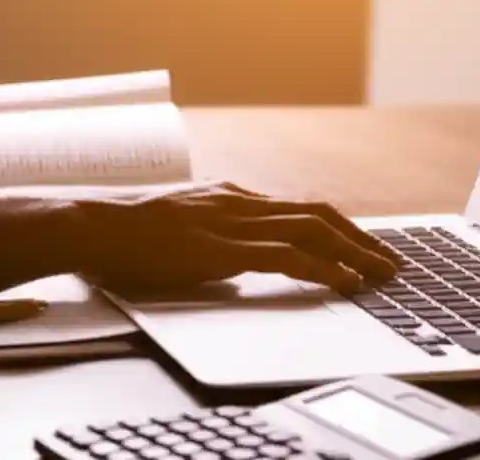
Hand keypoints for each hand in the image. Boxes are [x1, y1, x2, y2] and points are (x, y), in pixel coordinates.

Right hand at [70, 182, 402, 293]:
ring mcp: (232, 221)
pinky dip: (324, 267)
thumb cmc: (122, 234)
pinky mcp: (223, 247)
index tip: (360, 244)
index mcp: (228, 196)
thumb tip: (233, 265)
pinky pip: (288, 255)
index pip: (296, 207)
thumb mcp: (177, 230)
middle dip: (359, 236)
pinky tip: (345, 282)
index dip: (336, 226)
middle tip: (389, 260)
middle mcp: (238, 201)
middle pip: (317, 212)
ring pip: (312, 229)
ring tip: (381, 274)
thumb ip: (210, 240)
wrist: (90, 225)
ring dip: (355, 251)